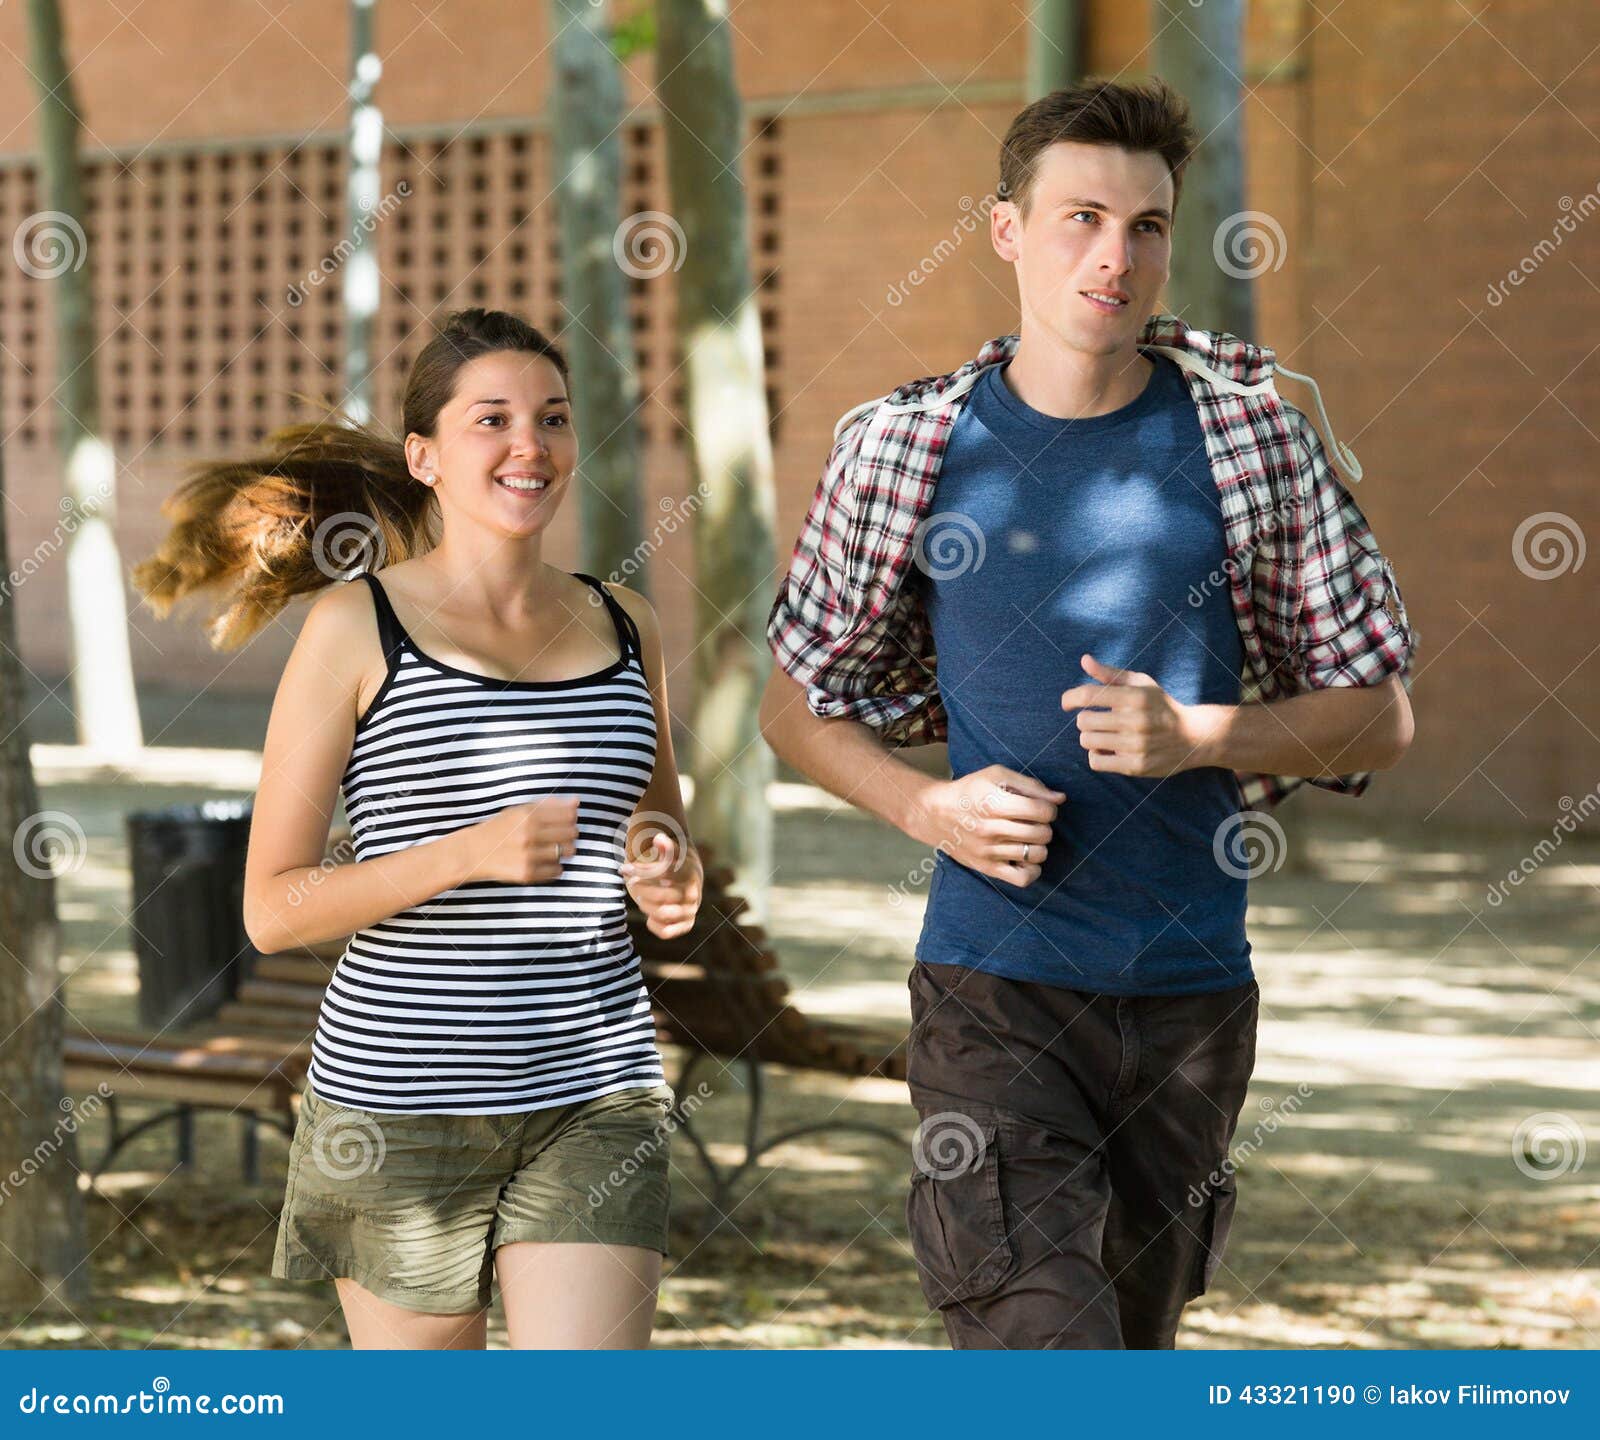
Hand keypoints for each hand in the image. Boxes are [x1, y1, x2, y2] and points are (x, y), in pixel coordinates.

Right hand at [463, 797, 580, 884]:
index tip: (565, 820)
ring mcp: (529, 855)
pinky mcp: (527, 874)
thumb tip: (576, 802)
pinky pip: (557, 870)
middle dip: (569, 833)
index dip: (571, 817)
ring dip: (563, 850)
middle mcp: (530, 834)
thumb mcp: (519, 810)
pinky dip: (555, 866)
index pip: (569, 814)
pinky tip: (543, 861)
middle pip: (571, 833)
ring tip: (550, 848)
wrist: (472, 853)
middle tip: (558, 836)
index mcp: (528, 815)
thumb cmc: (499, 829)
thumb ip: (548, 805)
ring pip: (567, 852)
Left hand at [621, 830, 702, 938]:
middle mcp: (693, 893)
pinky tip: (649, 915)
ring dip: (645, 905)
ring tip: (639, 896)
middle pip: (661, 895)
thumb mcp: (671, 851)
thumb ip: (665, 846)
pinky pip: (667, 932)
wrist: (688, 879)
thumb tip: (659, 838)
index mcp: (689, 873)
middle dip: (641, 888)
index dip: (645, 874)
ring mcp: (690, 910)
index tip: (629, 870)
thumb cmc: (674, 863)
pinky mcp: (685, 925)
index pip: (664, 874)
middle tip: (629, 880)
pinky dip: (654, 925)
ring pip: (663, 913)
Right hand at [910, 763, 1062, 887]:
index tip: (1040, 807)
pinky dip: (1032, 870)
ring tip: (1027, 838)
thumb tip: (1060, 798)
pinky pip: (1022, 879)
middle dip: (1044, 826)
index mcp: (995, 804)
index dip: (1049, 809)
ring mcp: (989, 852)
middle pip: (1043, 834)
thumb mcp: (996, 776)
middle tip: (1032, 822)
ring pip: (1037, 855)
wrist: (935, 813)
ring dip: (1039, 845)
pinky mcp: (986, 868)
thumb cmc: (970, 791)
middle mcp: (992, 829)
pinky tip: (1025, 857)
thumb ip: (1030, 785)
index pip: (1043, 812)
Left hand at [1060, 654, 1224, 776]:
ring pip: (1087, 741)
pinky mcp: (1135, 766)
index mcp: (1136, 697)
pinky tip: (1109, 750)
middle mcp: (1136, 721)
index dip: (1070, 698)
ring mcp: (1136, 745)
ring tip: (1106, 734)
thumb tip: (1084, 660)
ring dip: (1091, 737)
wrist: (1194, 738)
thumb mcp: (1141, 684)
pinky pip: (1096, 762)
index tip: (1066, 703)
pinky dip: (1097, 755)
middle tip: (1098, 721)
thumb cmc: (1161, 706)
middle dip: (1086, 720)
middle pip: (1083, 721)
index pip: (1089, 695)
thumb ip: (1110, 674)